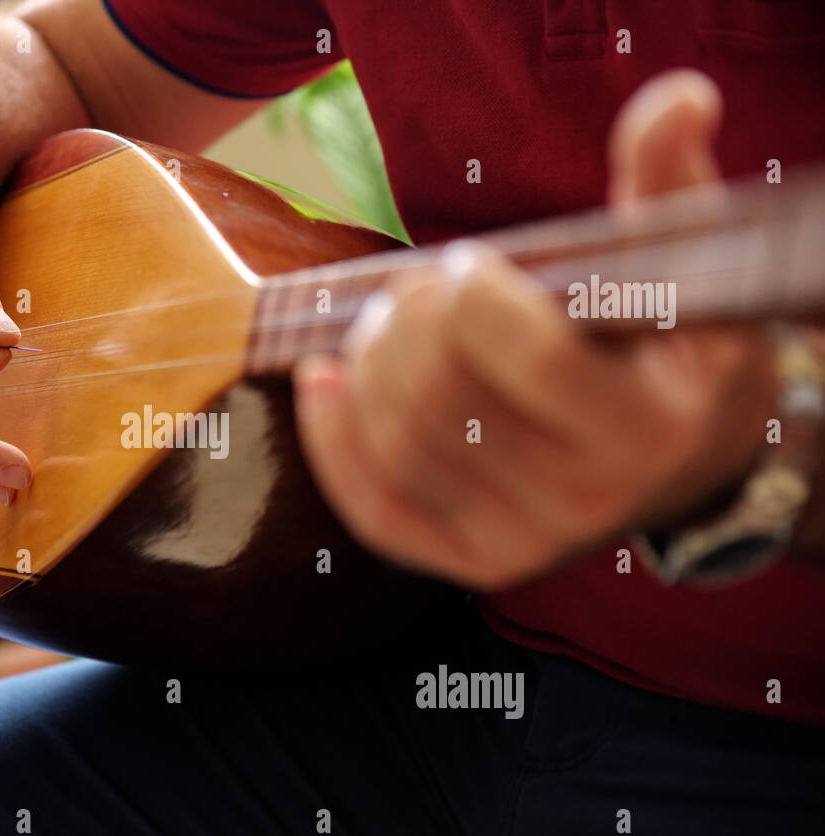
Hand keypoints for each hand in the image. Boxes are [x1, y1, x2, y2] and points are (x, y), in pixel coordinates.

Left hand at [294, 69, 777, 589]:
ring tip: (381, 322)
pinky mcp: (469, 562)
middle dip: (405, 322)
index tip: (468, 264)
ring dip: (365, 364)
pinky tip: (322, 380)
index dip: (473, 293)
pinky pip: (375, 511)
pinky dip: (330, 442)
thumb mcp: (686, 270)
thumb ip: (668, 184)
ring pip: (399, 447)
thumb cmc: (670, 352)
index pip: (530, 355)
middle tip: (414, 287)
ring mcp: (523, 543)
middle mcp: (587, 499)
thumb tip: (672, 101)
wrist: (681, 463)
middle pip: (444, 399)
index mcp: (648, 426)